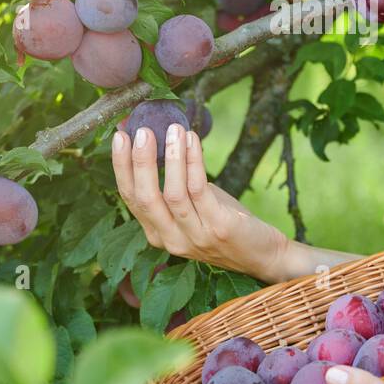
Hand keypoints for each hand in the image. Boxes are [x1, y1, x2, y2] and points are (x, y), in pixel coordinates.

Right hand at [111, 122, 290, 283]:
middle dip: (139, 162)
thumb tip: (161, 138)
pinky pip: (200, 189)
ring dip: (171, 157)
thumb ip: (175, 184)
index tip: (120, 136)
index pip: (130, 198)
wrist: (263, 254)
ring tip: (173, 129)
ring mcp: (195, 236)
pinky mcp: (219, 228)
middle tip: (141, 131)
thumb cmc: (224, 223)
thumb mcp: (192, 208)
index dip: (122, 166)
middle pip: (145, 198)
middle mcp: (172, 240)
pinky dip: (194, 161)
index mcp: (158, 234)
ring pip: (172, 193)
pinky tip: (192, 140)